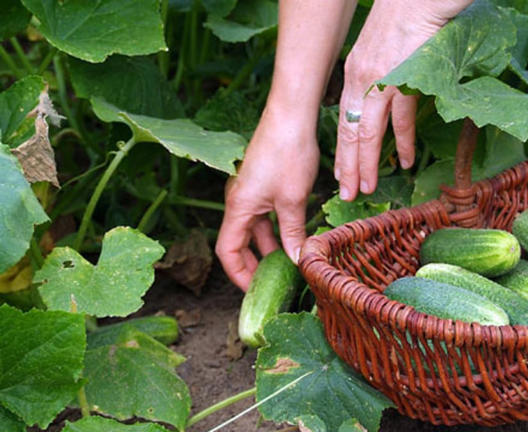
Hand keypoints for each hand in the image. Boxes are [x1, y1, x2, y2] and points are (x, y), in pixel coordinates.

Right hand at [216, 107, 318, 290]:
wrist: (291, 115)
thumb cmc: (288, 154)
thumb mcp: (293, 200)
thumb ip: (292, 233)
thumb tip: (296, 261)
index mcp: (238, 207)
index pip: (227, 251)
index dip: (238, 275)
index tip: (255, 292)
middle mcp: (238, 200)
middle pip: (238, 242)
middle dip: (253, 265)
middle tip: (272, 284)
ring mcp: (250, 191)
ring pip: (255, 229)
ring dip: (269, 248)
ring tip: (287, 266)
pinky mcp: (263, 182)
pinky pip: (265, 214)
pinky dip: (277, 229)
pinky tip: (295, 237)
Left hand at [335, 0, 472, 200]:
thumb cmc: (403, 19)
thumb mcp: (379, 48)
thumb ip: (376, 74)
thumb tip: (382, 97)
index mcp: (354, 74)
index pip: (343, 121)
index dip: (342, 151)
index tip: (340, 174)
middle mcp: (361, 82)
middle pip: (350, 135)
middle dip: (347, 167)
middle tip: (348, 193)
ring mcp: (380, 83)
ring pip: (368, 134)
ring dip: (368, 164)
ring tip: (367, 187)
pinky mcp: (403, 82)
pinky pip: (401, 120)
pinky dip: (403, 143)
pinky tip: (403, 161)